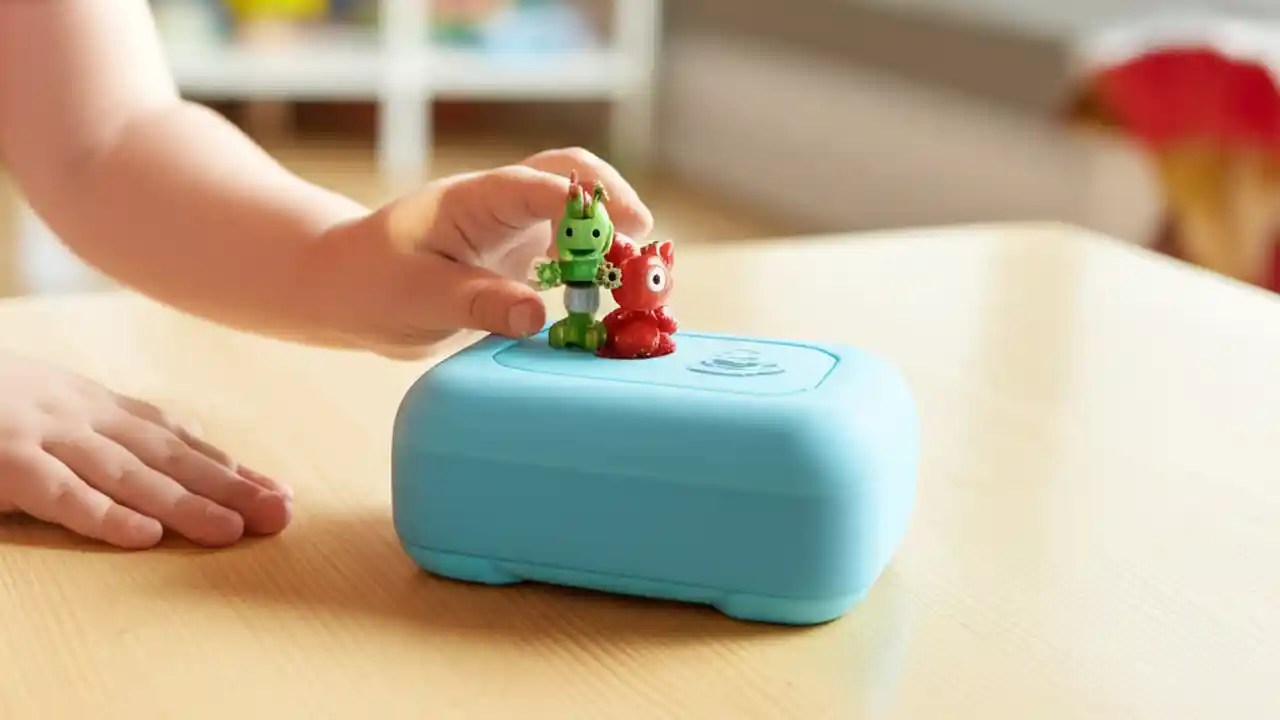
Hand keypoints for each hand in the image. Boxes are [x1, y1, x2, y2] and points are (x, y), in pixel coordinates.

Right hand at [0, 351, 290, 548]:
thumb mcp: (47, 402)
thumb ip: (102, 426)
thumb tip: (163, 461)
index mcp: (92, 404)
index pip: (174, 438)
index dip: (228, 465)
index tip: (277, 490)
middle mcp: (78, 415)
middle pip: (168, 457)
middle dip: (229, 486)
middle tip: (281, 515)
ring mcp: (39, 435)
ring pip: (127, 476)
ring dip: (185, 505)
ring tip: (234, 530)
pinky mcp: (1, 460)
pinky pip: (57, 493)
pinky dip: (101, 515)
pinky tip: (143, 537)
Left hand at [305, 147, 652, 358]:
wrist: (345, 288)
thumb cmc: (371, 284)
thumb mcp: (418, 299)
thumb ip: (477, 304)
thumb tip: (536, 314)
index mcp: (471, 200)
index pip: (533, 185)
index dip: (579, 202)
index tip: (620, 226)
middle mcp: (499, 205)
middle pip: (569, 174)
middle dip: (611, 199)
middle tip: (643, 239)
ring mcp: (512, 227)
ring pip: (576, 210)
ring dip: (611, 234)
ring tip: (637, 276)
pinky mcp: (520, 256)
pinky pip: (570, 248)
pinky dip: (598, 265)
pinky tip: (612, 296)